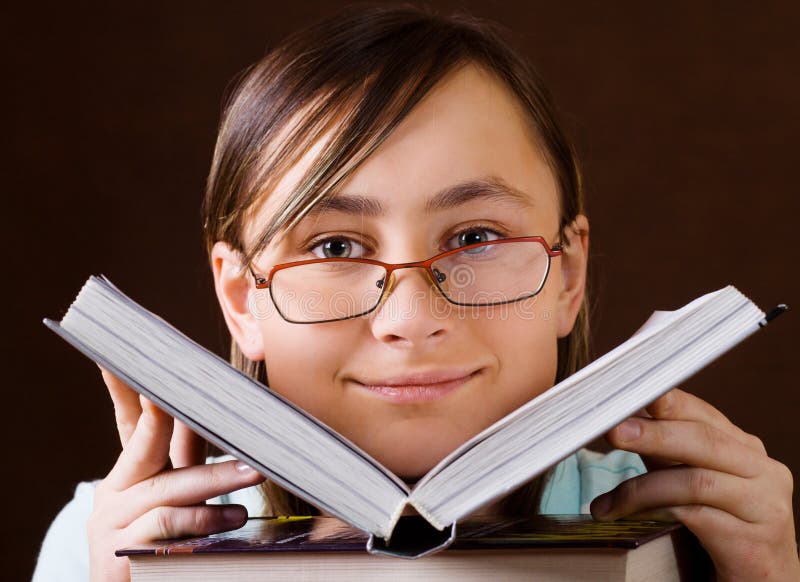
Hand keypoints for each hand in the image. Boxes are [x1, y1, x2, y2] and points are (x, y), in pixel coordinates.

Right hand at [87, 367, 265, 581]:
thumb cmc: (164, 548)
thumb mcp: (178, 501)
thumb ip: (192, 466)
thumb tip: (234, 425)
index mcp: (128, 475)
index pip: (129, 422)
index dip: (128, 387)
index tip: (133, 352)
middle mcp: (113, 494)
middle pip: (145, 442)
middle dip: (175, 415)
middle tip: (215, 397)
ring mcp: (111, 526)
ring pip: (167, 489)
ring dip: (216, 479)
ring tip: (255, 473)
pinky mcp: (119, 555)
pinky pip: (167, 526)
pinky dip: (203, 519)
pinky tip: (233, 519)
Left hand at [591, 388, 798, 581]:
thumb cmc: (722, 527)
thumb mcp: (692, 480)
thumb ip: (666, 450)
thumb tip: (620, 419)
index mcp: (746, 449)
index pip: (703, 414)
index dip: (667, 402)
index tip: (630, 395)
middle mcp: (763, 471)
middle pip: (703, 441)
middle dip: (653, 434)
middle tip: (613, 431)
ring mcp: (764, 506)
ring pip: (697, 482)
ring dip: (642, 488)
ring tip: (606, 503)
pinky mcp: (753, 542)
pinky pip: (697, 518)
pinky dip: (656, 514)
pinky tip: (627, 519)